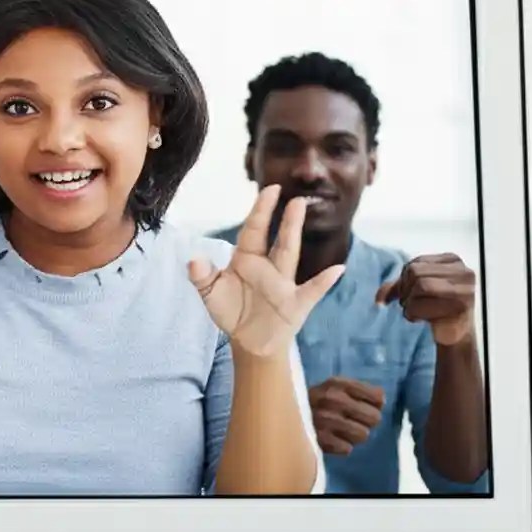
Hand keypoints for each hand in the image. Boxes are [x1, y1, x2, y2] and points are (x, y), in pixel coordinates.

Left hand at [188, 184, 344, 357]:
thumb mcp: (211, 294)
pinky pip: (312, 291)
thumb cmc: (231, 311)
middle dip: (285, 218)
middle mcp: (268, 266)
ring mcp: (284, 283)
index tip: (270, 190)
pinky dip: (325, 281)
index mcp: (247, 259)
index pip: (254, 230)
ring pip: (290, 254)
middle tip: (295, 197)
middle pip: (278, 238)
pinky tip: (338, 269)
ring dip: (295, 233)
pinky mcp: (295, 304)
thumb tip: (193, 260)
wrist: (248, 341)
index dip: (260, 210)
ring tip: (302, 212)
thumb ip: (202, 276)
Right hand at [308, 377, 385, 455]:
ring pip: (363, 435)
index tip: (367, 406)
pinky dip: (340, 446)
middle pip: (374, 418)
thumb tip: (382, 398)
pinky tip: (330, 439)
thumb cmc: (314, 402)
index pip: (377, 397)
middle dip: (366, 421)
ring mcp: (326, 420)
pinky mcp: (321, 440)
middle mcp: (333, 399)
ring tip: (340, 430)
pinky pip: (347, 449)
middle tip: (353, 420)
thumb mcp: (332, 387)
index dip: (375, 405)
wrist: (280, 414)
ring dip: (353, 435)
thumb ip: (358, 390)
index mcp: (337, 383)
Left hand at [376, 253, 475, 345]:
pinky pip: (422, 304)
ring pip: (420, 286)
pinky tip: (421, 319)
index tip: (410, 294)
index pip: (415, 262)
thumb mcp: (415, 290)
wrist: (456, 335)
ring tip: (416, 312)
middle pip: (415, 272)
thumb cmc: (436, 309)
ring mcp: (465, 290)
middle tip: (411, 305)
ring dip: (409, 303)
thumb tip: (379, 299)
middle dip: (405, 291)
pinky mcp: (460, 308)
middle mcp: (463, 272)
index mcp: (453, 261)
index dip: (404, 280)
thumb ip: (397, 286)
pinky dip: (412, 313)